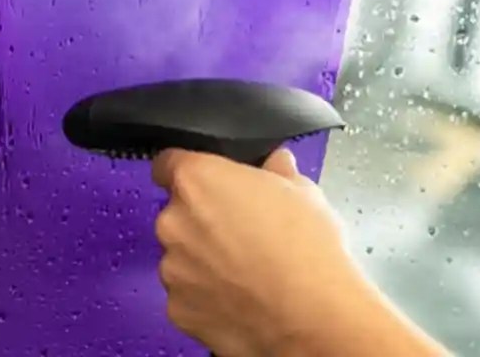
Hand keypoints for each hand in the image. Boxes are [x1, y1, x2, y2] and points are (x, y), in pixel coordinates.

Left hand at [152, 148, 417, 356]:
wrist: (311, 316)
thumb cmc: (307, 251)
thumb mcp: (304, 193)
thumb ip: (278, 171)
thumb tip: (277, 164)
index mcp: (198, 181)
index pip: (167, 164)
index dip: (188, 173)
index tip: (205, 184)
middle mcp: (174, 222)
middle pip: (178, 214)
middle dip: (203, 221)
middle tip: (243, 233)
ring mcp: (172, 268)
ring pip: (181, 257)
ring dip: (204, 260)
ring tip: (247, 271)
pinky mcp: (178, 309)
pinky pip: (187, 294)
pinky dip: (206, 296)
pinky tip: (241, 298)